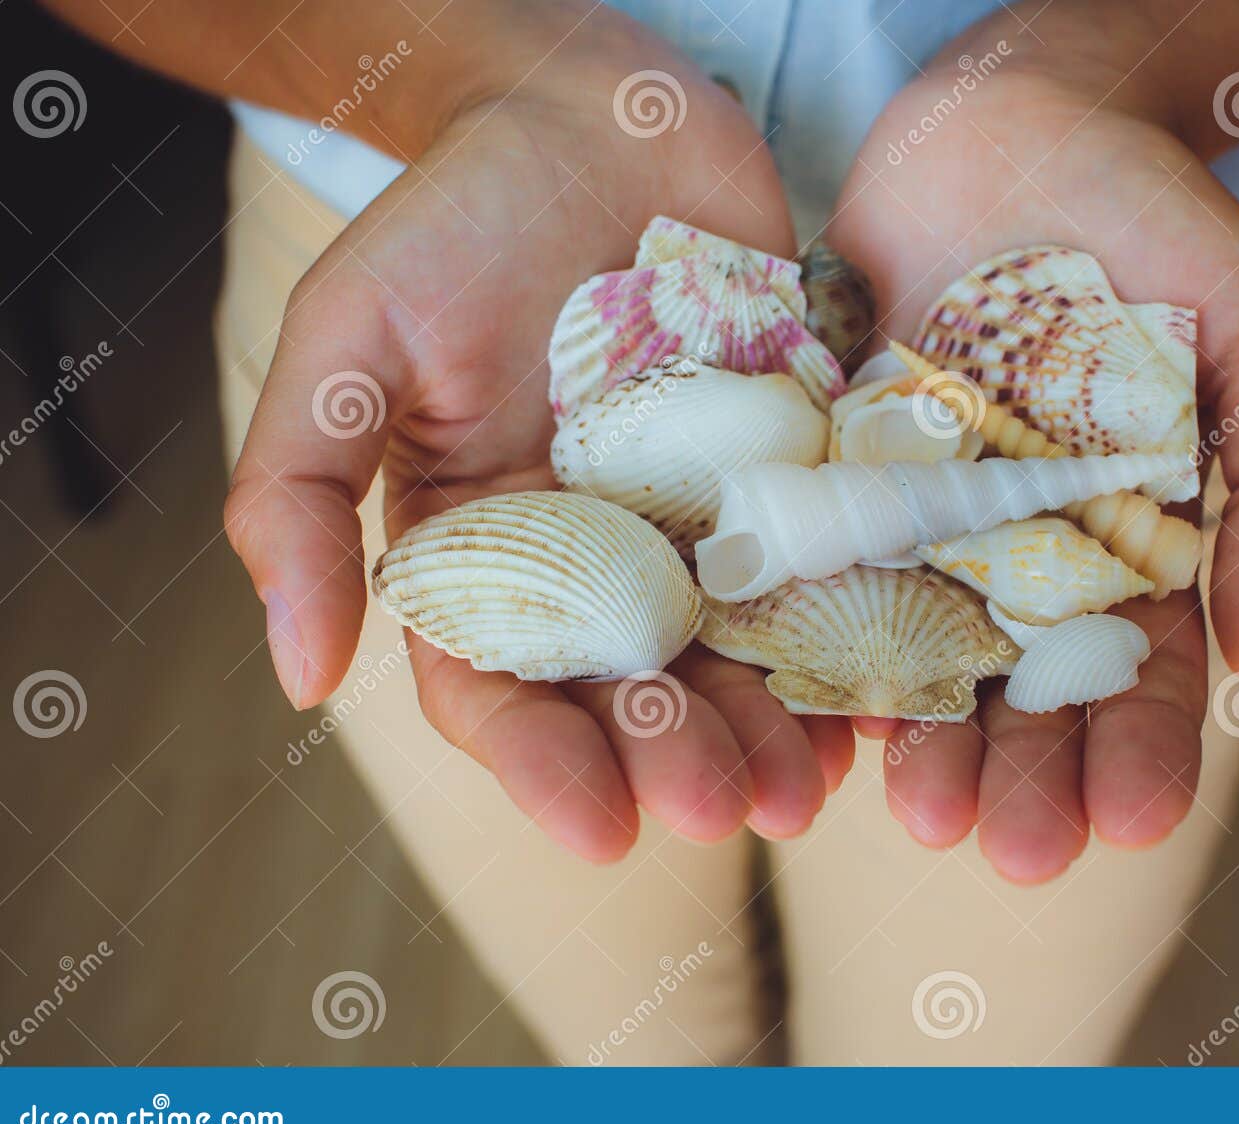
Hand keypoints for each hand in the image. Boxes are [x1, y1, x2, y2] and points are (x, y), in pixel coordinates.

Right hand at [225, 16, 852, 862]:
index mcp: (486, 549)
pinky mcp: (785, 471)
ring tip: (805, 789)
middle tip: (722, 810)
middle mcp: (595, 555)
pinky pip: (820, 568)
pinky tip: (879, 692)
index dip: (545, 765)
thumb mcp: (349, 341)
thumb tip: (301, 676)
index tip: (601, 832)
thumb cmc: (458, 214)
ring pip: (735, 654)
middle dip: (674, 759)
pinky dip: (847, 634)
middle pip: (633, 692)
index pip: (503, 688)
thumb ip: (297, 497)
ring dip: (770, 729)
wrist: (592, 114)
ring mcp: (696, 518)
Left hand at [828, 36, 1238, 881]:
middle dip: (1025, 774)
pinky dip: (818, 645)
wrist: (1015, 122)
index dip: (1143, 748)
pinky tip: (818, 716)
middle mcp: (1023, 556)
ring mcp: (924, 523)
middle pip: (1026, 690)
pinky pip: (823, 576)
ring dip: (924, 738)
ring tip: (920, 813)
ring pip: (922, 653)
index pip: (1145, 671)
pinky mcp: (836, 479)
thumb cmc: (1159, 225)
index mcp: (1132, 542)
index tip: (1132, 820)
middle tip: (1013, 851)